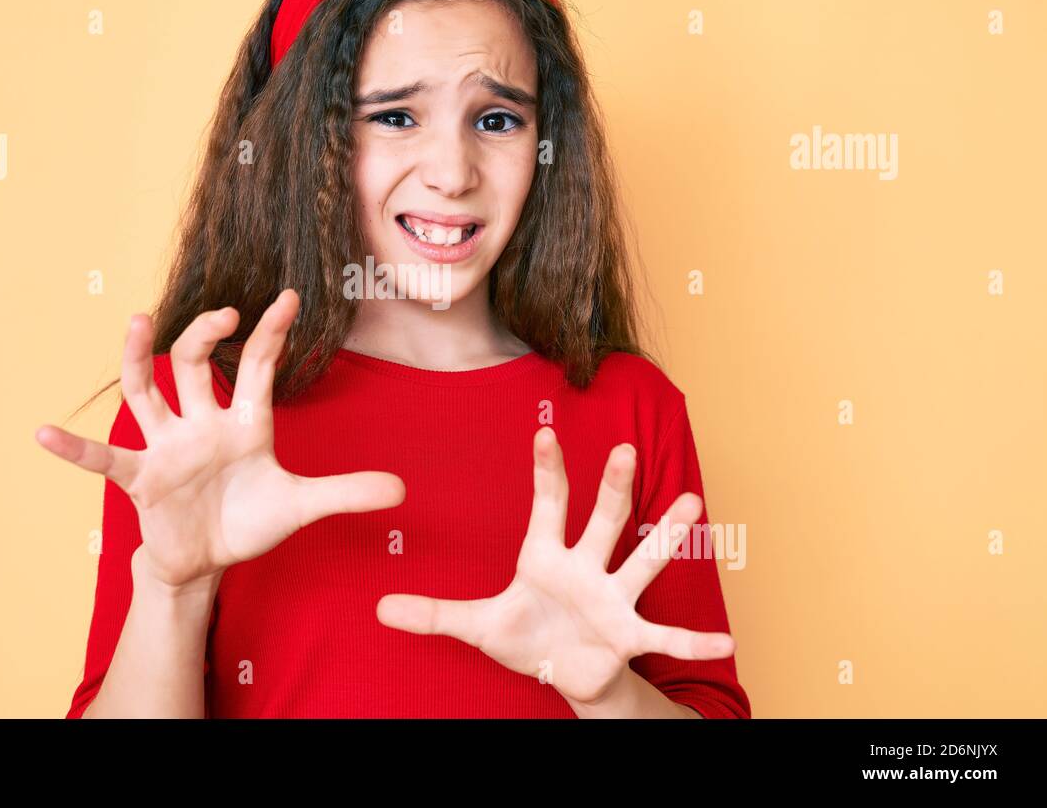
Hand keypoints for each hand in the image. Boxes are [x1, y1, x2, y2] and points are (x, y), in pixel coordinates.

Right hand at [36, 289, 405, 590]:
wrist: (207, 562)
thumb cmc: (249, 522)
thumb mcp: (300, 506)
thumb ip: (345, 493)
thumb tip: (402, 491)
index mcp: (244, 423)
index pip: (258, 367)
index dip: (272, 333)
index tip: (290, 298)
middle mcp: (201, 424)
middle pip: (195, 365)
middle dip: (207, 335)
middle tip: (225, 312)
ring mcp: (167, 448)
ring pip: (147, 392)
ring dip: (140, 358)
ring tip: (137, 320)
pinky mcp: (141, 480)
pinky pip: (103, 460)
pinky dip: (75, 449)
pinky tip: (43, 433)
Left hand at [376, 426, 733, 704]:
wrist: (560, 670)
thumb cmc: (523, 635)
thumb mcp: (476, 625)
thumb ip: (433, 614)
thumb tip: (379, 610)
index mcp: (546, 558)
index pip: (547, 506)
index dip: (546, 472)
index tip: (543, 432)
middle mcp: (586, 568)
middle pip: (601, 520)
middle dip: (611, 487)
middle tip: (624, 447)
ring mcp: (612, 598)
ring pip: (642, 561)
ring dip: (666, 535)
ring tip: (692, 502)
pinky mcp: (628, 635)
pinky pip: (663, 637)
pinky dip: (692, 640)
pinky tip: (723, 638)